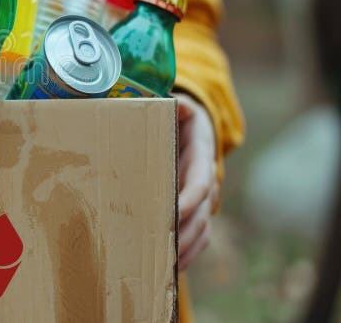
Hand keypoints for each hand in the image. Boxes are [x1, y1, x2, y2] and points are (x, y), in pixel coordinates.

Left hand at [175, 93, 217, 270]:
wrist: (193, 128)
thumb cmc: (178, 117)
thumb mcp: (179, 107)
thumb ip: (176, 106)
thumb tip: (174, 104)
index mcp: (201, 156)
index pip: (199, 184)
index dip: (188, 201)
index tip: (172, 216)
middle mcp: (207, 181)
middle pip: (201, 214)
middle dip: (185, 233)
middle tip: (164, 250)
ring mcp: (205, 198)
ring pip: (202, 228)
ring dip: (187, 248)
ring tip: (169, 266)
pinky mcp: (198, 210)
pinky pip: (199, 235)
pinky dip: (190, 252)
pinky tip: (175, 268)